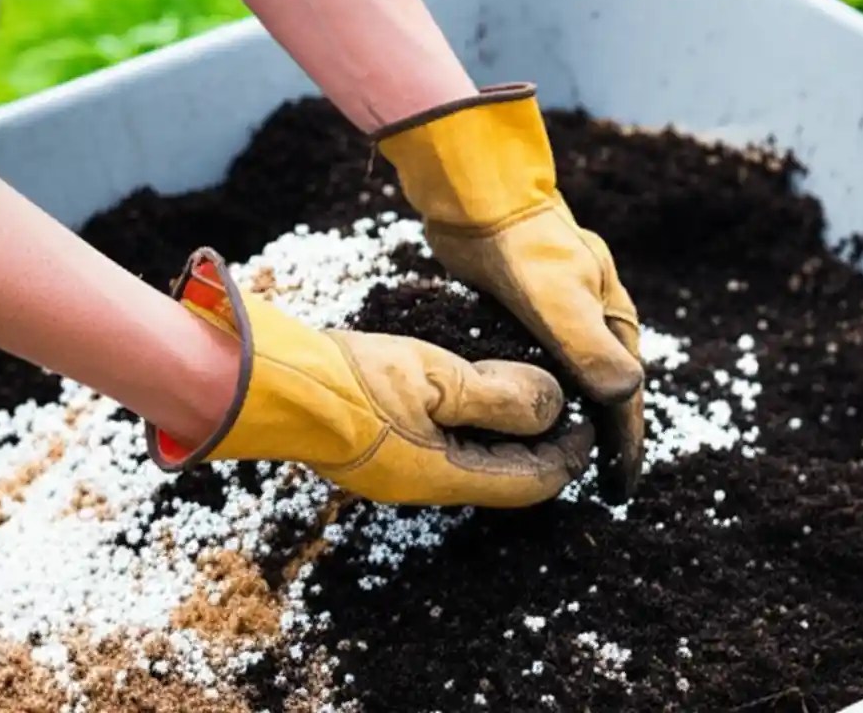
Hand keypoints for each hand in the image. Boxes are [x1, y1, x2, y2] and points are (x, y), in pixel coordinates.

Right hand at [147, 247, 593, 507]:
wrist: (274, 383)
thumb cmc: (354, 380)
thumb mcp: (440, 378)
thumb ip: (501, 397)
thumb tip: (554, 407)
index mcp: (446, 476)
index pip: (531, 482)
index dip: (567, 456)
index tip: (588, 426)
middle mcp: (427, 485)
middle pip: (505, 478)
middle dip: (541, 448)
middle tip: (567, 411)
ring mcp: (402, 471)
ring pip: (476, 464)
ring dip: (507, 438)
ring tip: (530, 399)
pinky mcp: (384, 451)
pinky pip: (446, 449)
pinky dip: (475, 428)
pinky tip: (477, 397)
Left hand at [374, 83, 645, 502]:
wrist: (480, 197)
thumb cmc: (522, 247)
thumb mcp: (560, 300)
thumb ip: (589, 348)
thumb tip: (626, 397)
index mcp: (614, 321)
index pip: (626, 398)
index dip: (624, 446)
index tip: (618, 489)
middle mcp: (596, 320)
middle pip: (608, 392)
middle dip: (606, 437)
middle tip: (595, 483)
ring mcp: (564, 314)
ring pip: (576, 379)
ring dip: (575, 418)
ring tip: (563, 458)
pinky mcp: (529, 309)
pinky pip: (543, 363)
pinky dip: (543, 392)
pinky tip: (526, 412)